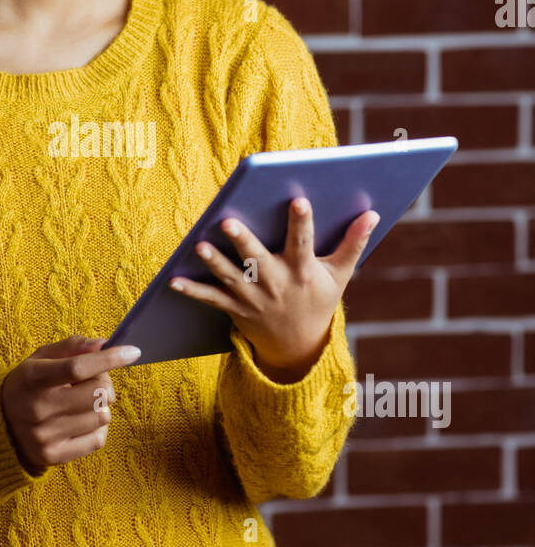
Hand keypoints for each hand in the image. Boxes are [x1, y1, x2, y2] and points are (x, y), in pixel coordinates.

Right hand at [0, 335, 140, 474]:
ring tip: (82, 403)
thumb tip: (102, 344)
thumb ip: (71, 348)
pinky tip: (81, 421)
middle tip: (94, 381)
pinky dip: (97, 428)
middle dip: (105, 383)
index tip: (132, 352)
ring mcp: (45, 435)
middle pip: (98, 394)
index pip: (77, 368)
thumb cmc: (28, 385)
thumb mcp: (40, 359)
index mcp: (33, 378)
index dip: (109, 359)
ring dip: (100, 407)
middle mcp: (38, 408)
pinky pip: (98, 439)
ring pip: (102, 417)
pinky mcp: (53, 456)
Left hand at [169, 199, 378, 382]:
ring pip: (232, 277)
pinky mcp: (236, 309)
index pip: (302, 243)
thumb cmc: (318, 299)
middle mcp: (276, 284)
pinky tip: (174, 281)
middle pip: (258, 259)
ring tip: (200, 246)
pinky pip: (212, 299)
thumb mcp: (339, 275)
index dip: (302, 223)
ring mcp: (254, 298)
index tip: (299, 200)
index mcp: (302, 272)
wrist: (299, 347)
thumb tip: (373, 213)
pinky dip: (193, 292)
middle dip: (244, 242)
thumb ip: (353, 243)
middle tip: (228, 221)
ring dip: (215, 263)